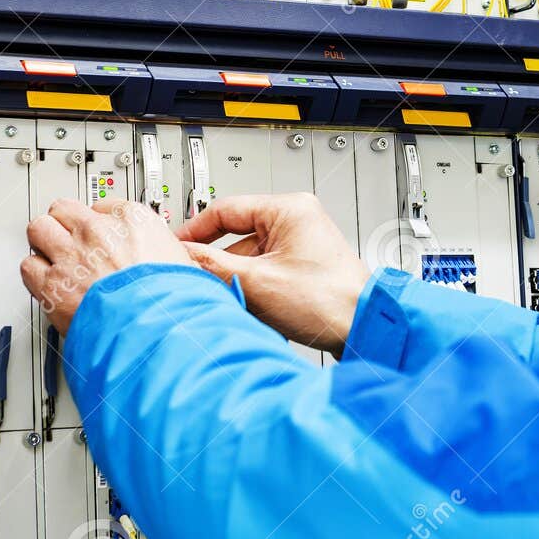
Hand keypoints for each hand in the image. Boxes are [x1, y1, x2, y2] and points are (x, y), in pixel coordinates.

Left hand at [21, 200, 193, 333]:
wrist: (154, 330)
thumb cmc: (172, 301)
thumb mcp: (184, 263)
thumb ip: (163, 253)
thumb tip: (164, 259)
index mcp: (134, 220)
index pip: (105, 204)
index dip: (101, 220)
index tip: (101, 229)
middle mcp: (99, 232)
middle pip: (64, 209)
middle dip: (64, 223)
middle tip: (69, 238)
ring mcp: (71, 255)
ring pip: (39, 229)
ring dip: (44, 242)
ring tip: (53, 256)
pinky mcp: (52, 284)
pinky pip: (28, 266)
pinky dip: (35, 273)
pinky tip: (47, 281)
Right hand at [177, 193, 369, 356]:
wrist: (364, 330)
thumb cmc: (329, 302)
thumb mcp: (257, 282)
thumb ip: (211, 265)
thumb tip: (179, 256)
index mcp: (289, 209)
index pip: (224, 209)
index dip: (194, 231)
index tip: (174, 249)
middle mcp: (298, 220)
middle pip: (236, 234)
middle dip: (216, 262)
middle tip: (196, 279)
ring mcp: (302, 244)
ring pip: (249, 256)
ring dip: (234, 279)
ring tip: (227, 299)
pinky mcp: (303, 267)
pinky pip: (264, 270)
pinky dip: (251, 287)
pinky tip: (247, 307)